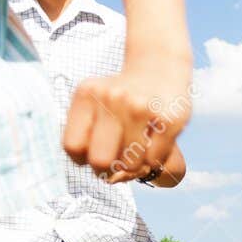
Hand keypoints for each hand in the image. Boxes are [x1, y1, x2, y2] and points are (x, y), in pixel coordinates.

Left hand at [63, 54, 191, 183]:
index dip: (84, 159)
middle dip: (109, 170)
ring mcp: (141, 108)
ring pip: (131, 165)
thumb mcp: (95, 104)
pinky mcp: (168, 119)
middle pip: (100, 162)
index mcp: (87, 95)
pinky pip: (154, 160)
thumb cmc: (122, 96)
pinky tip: (156, 140)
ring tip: (139, 146)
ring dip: (135, 164)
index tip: (96, 151)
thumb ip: (90, 142)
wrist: (160, 63)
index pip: (73, 147)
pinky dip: (155, 158)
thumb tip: (114, 178)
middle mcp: (111, 98)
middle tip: (118, 159)